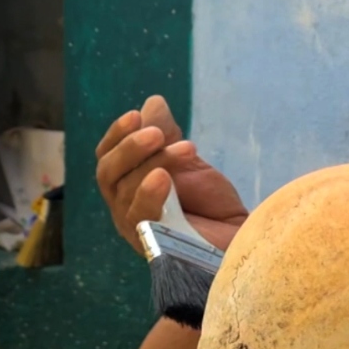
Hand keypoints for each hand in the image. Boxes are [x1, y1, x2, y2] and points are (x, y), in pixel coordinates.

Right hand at [95, 94, 248, 253]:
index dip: (116, 135)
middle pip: (108, 173)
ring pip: (126, 191)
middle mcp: (124, 208)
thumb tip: (153, 102)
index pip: (107, 158)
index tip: (135, 115)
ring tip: (186, 148)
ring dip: (155, 163)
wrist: (242, 237)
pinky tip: (163, 177)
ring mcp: (135, 229)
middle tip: (157, 132)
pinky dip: (148, 194)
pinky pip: (140, 218)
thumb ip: (167, 136)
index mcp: (127, 186)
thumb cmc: (211, 205)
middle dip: (130, 147)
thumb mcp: (187, 162)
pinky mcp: (153, 245)